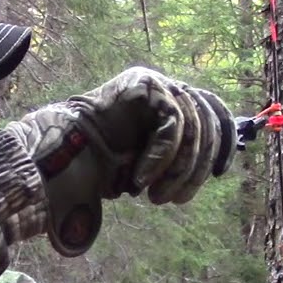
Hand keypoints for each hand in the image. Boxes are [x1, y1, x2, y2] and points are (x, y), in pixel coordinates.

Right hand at [5, 67, 235, 255]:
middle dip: (195, 169)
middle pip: (205, 122)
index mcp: (170, 101)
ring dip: (178, 170)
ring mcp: (156, 82)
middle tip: (173, 200)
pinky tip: (140, 179)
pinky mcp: (145, 84)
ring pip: (192, 126)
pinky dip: (160, 158)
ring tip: (156, 196)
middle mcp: (165, 87)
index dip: (224, 141)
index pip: (213, 110)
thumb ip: (178, 157)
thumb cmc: (101, 163)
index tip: (222, 172)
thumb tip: (218, 165)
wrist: (59, 155)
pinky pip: (171, 123)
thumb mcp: (149, 163)